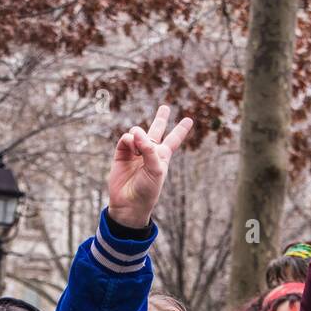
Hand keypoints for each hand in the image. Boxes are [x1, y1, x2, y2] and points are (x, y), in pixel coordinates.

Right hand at [106, 104, 193, 229]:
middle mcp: (149, 152)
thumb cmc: (147, 189)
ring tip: (138, 148)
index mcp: (162, 156)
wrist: (129, 204)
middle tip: (165, 107)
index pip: (174, 140)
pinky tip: (131, 146)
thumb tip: (136, 132)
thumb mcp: (156, 170)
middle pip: (157, 130)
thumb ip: (149, 149)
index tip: (189, 120)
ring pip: (137, 133)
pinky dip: (129, 140)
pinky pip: (125, 139)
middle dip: (160, 119)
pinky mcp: (121, 154)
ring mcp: (135, 152)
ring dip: (138, 136)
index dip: (181, 130)